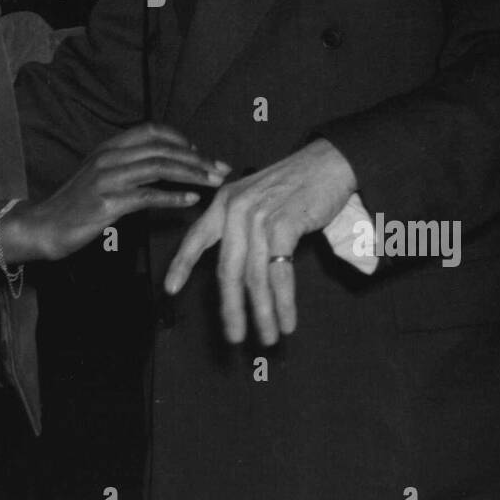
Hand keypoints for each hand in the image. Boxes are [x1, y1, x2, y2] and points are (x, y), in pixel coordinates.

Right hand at [13, 124, 229, 261]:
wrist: (45, 226)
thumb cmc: (75, 204)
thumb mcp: (99, 175)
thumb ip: (127, 165)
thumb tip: (163, 164)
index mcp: (108, 147)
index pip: (152, 130)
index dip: (180, 139)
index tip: (199, 152)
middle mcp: (109, 157)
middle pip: (162, 149)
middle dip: (196, 158)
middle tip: (220, 168)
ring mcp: (107, 179)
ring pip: (159, 168)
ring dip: (192, 174)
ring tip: (213, 181)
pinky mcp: (108, 203)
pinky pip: (148, 196)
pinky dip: (173, 198)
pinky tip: (190, 200)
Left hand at [164, 139, 356, 344]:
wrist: (329, 162)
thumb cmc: (295, 184)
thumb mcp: (256, 197)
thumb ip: (240, 226)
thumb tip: (234, 269)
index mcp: (224, 202)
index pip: (196, 237)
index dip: (182, 265)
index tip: (169, 289)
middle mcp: (236, 209)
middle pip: (227, 270)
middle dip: (230, 309)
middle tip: (234, 338)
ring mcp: (259, 217)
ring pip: (254, 278)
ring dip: (262, 314)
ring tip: (268, 337)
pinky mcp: (284, 225)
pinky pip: (279, 273)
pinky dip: (284, 302)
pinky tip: (287, 320)